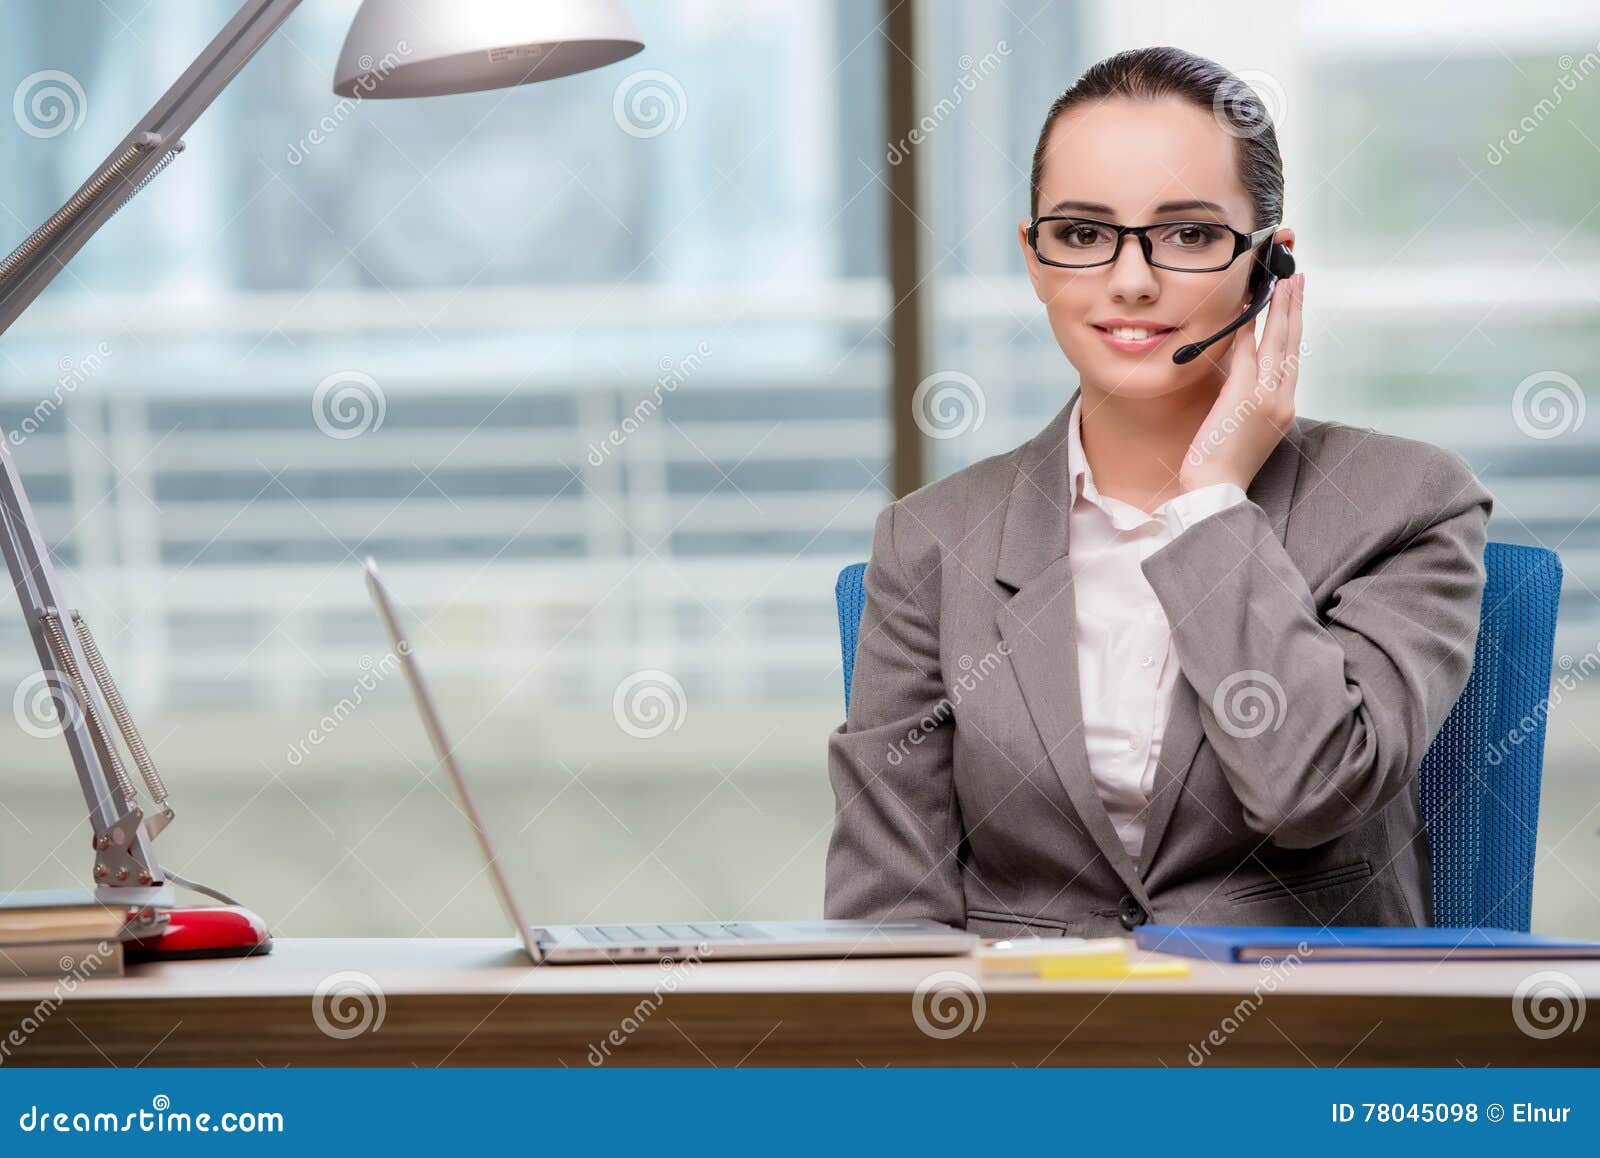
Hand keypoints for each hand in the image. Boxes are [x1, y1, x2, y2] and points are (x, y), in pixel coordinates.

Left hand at [1180, 271, 1303, 492]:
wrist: (1216, 490)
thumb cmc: (1222, 464)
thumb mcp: (1243, 426)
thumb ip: (1247, 396)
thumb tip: (1241, 365)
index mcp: (1284, 408)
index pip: (1292, 358)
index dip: (1295, 327)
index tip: (1296, 302)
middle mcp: (1282, 400)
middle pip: (1293, 344)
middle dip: (1295, 308)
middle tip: (1298, 279)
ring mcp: (1267, 398)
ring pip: (1278, 344)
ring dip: (1282, 310)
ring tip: (1285, 282)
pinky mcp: (1246, 398)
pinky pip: (1249, 355)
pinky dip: (1251, 330)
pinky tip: (1250, 310)